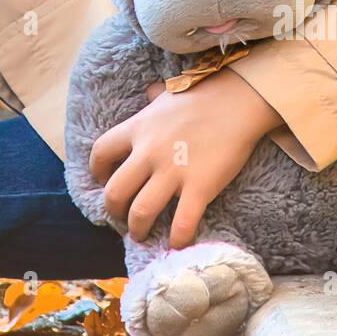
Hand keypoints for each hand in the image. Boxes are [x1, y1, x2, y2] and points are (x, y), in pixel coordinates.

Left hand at [88, 68, 283, 249]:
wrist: (238, 100)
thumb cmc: (203, 95)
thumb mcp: (168, 93)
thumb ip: (154, 99)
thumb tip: (149, 92)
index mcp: (138, 128)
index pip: (100, 152)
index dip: (97, 171)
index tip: (103, 180)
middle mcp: (149, 152)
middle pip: (114, 192)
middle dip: (113, 210)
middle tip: (122, 217)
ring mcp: (173, 171)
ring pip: (141, 213)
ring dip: (138, 230)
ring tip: (142, 234)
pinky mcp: (200, 187)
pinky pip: (182, 223)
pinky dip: (177, 239)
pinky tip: (177, 242)